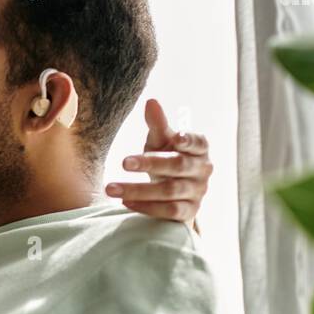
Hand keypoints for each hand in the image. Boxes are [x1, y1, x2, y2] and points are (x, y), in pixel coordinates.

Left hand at [105, 99, 211, 223]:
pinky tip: (126, 202)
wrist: (174, 193)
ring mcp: (198, 192)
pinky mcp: (190, 212)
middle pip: (177, 166)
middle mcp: (202, 170)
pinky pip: (169, 211)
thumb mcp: (160, 141)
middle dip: (150, 164)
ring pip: (169, 191)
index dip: (189, 140)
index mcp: (199, 149)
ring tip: (111, 188)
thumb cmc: (167, 157)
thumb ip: (158, 124)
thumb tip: (151, 102)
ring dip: (139, 190)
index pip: (198, 143)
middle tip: (123, 162)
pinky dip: (147, 207)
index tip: (177, 137)